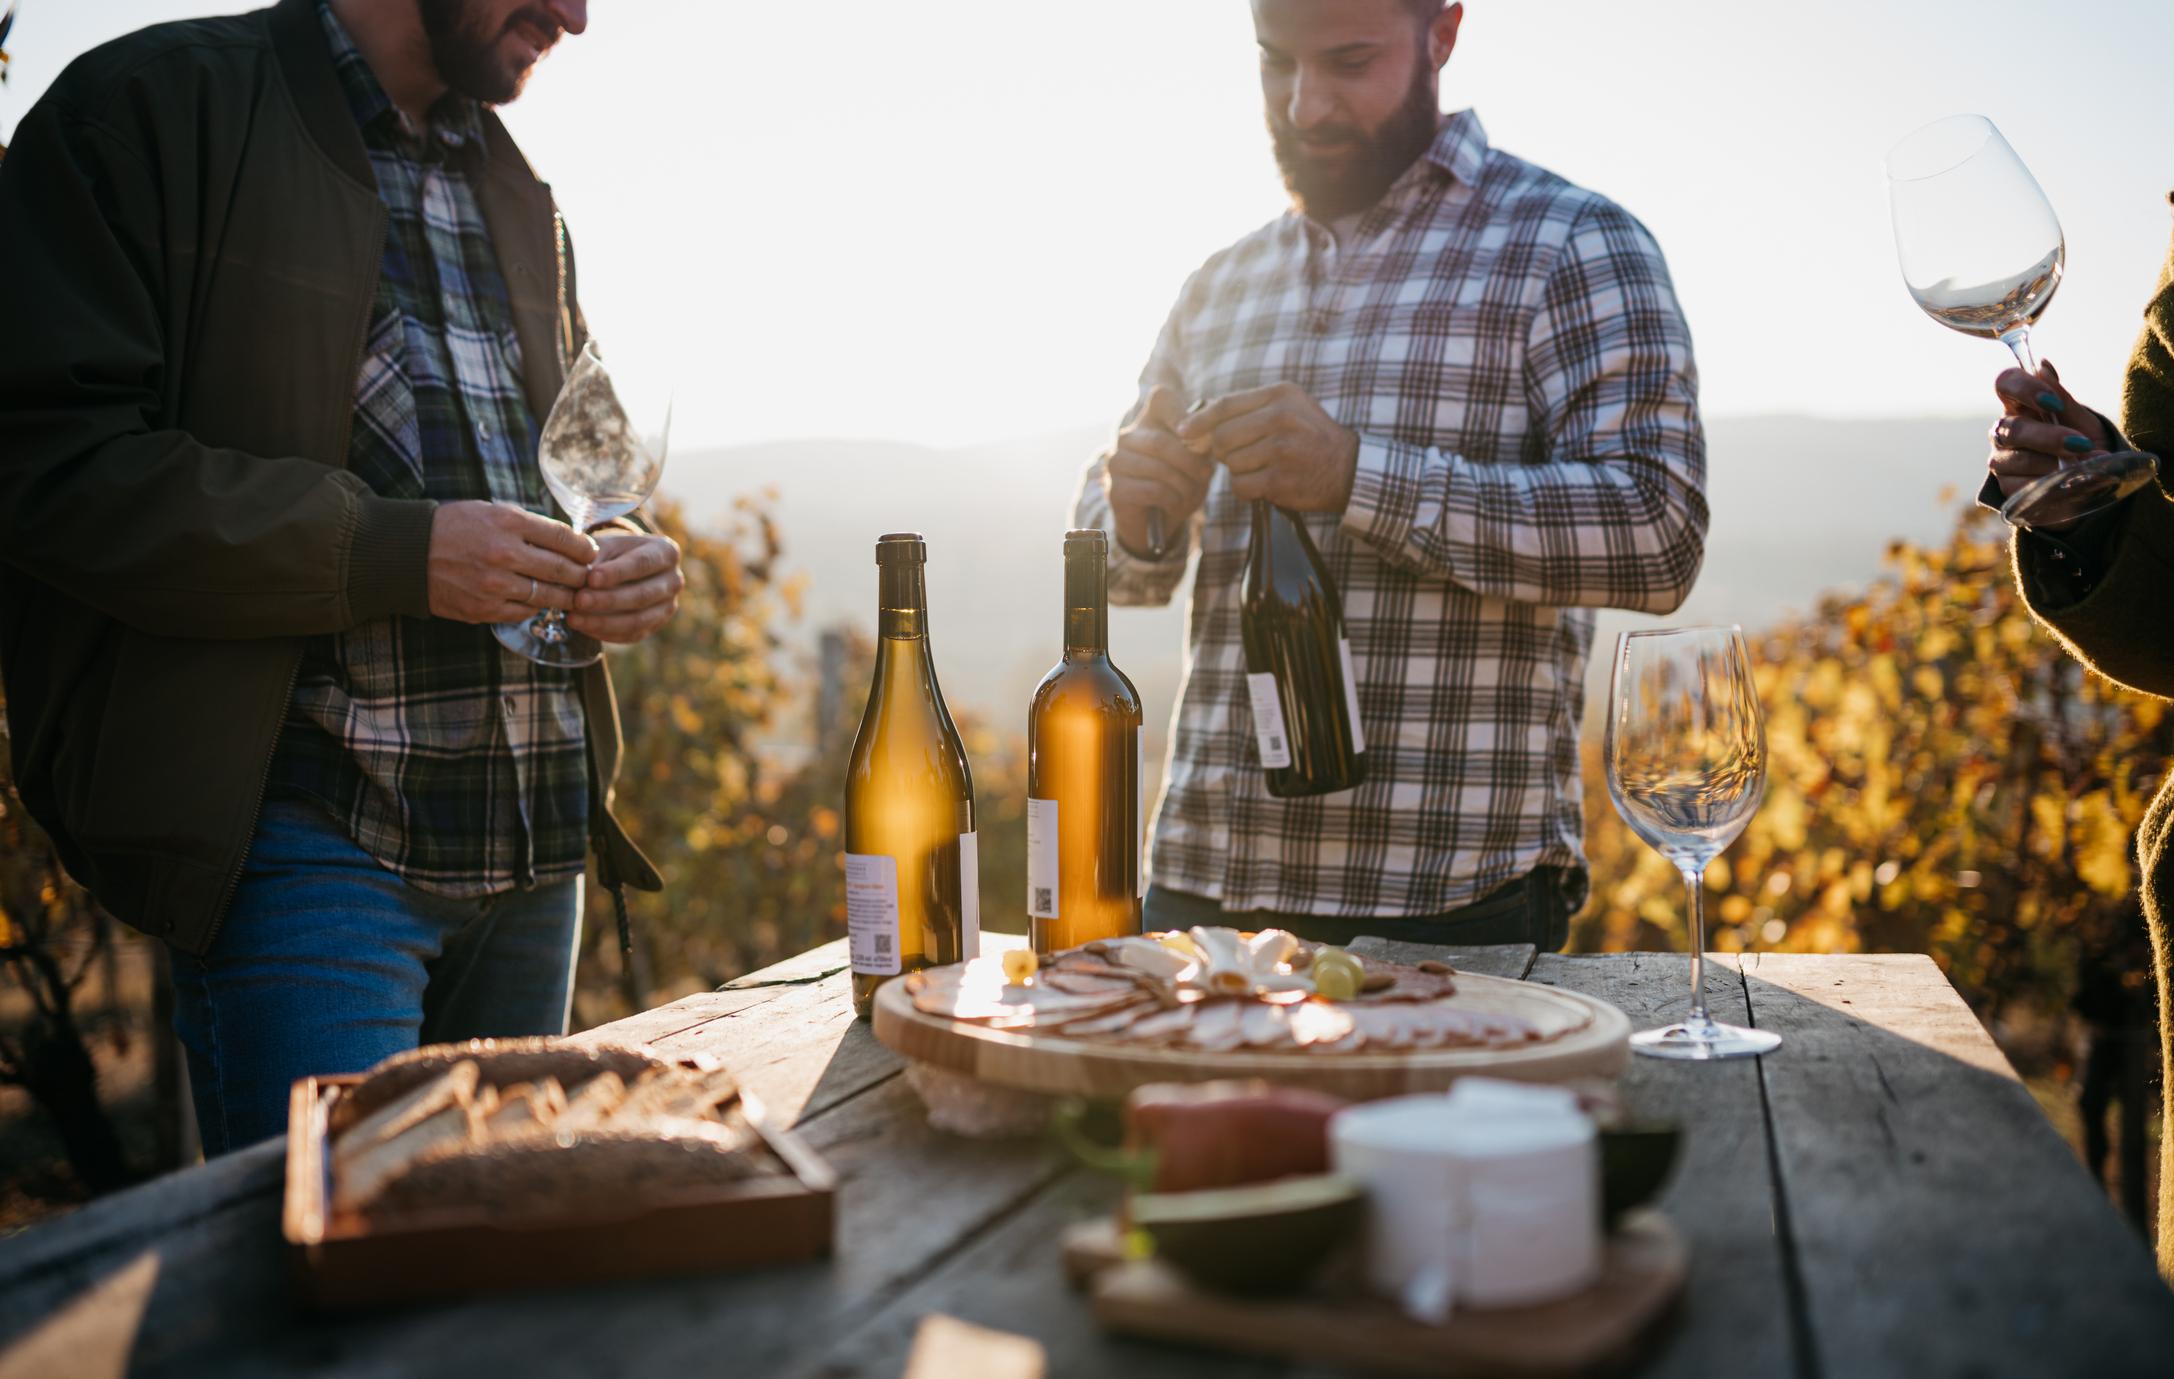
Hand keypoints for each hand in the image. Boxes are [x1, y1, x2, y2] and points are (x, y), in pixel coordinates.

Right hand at [428, 500, 595, 624]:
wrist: (409, 553)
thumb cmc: (454, 528)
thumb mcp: (492, 512)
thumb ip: (529, 526)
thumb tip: (568, 540)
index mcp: (509, 523)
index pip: (564, 538)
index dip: (584, 548)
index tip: (590, 553)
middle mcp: (505, 554)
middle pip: (563, 570)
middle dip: (582, 575)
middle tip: (588, 577)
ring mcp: (495, 585)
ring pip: (549, 596)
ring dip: (565, 596)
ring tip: (571, 593)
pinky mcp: (485, 608)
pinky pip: (525, 612)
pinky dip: (536, 607)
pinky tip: (538, 600)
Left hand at [567, 529, 683, 643]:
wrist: (625, 569)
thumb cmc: (612, 553)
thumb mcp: (605, 545)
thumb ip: (594, 558)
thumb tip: (578, 576)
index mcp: (666, 552)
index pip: (642, 563)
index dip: (616, 573)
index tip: (590, 578)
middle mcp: (674, 581)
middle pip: (642, 595)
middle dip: (608, 600)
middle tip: (578, 601)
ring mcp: (667, 606)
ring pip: (638, 620)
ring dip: (604, 621)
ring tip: (574, 619)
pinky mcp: (655, 626)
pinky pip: (631, 634)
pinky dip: (605, 633)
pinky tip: (582, 627)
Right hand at [1102, 384, 1216, 555]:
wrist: (1159, 522)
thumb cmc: (1180, 485)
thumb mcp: (1198, 463)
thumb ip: (1201, 446)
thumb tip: (1203, 438)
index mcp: (1149, 421)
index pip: (1161, 398)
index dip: (1180, 412)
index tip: (1193, 435)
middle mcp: (1128, 437)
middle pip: (1160, 441)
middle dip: (1189, 461)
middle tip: (1205, 475)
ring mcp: (1117, 462)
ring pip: (1157, 467)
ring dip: (1183, 484)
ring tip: (1190, 493)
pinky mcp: (1115, 489)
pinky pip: (1152, 490)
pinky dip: (1172, 499)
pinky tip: (1174, 504)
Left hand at [1178, 382, 1358, 511]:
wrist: (1349, 468)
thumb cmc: (1310, 436)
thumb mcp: (1289, 406)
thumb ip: (1249, 407)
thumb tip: (1198, 417)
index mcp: (1280, 395)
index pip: (1225, 405)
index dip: (1199, 420)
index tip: (1182, 431)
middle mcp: (1281, 418)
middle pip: (1222, 437)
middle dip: (1223, 450)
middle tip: (1242, 455)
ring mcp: (1281, 450)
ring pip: (1230, 464)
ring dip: (1239, 470)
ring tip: (1264, 467)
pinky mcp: (1280, 479)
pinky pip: (1241, 486)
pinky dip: (1247, 489)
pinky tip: (1266, 483)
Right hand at [1987, 361, 2113, 504]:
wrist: (2096, 482)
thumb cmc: (2085, 445)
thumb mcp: (2082, 420)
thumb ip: (2062, 398)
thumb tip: (2042, 366)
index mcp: (2020, 405)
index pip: (2006, 383)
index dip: (2024, 389)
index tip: (2051, 403)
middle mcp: (2004, 431)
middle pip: (2011, 428)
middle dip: (2048, 437)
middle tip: (2081, 444)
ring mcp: (2002, 460)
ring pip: (2017, 459)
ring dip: (2054, 464)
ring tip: (2085, 467)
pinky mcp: (2007, 488)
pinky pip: (2021, 486)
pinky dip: (2050, 485)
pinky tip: (2069, 483)